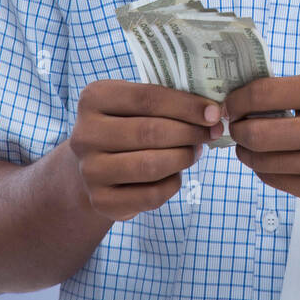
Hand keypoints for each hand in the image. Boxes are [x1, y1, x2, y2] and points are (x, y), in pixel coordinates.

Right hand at [69, 78, 222, 220]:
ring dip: (184, 157)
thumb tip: (211, 112)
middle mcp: (85, 135)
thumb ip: (166, 101)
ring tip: (196, 151)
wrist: (94, 164)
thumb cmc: (127, 125)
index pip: (147, 98)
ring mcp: (90, 170)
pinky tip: (177, 173)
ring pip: (151, 165)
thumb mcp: (135, 104)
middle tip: (211, 133)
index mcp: (94, 99)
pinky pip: (151, 194)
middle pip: (150, 132)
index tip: (214, 113)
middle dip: (190, 132)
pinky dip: (173, 183)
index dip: (186, 106)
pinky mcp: (101, 201)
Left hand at [224, 72, 299, 208]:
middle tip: (235, 125)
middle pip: (256, 134)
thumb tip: (241, 101)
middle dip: (237, 130)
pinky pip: (276, 181)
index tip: (230, 103)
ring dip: (246, 152)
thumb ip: (293, 92)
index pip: (263, 95)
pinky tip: (270, 158)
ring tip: (249, 142)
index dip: (237, 100)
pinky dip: (264, 169)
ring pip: (262, 163)